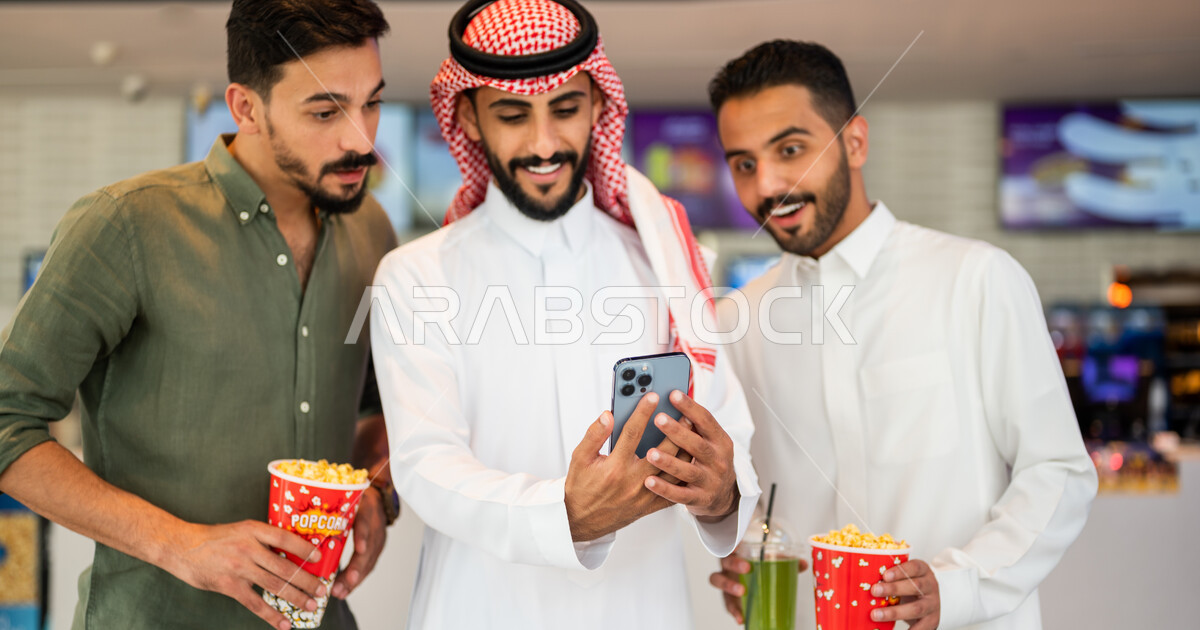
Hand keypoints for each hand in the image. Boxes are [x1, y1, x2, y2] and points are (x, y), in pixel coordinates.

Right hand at [168, 520, 326, 629]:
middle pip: (285, 566)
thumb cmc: (214, 539)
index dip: (304, 548)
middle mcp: (248, 547)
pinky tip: (284, 624)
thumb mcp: (241, 530)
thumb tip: (290, 554)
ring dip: (296, 597)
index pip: (285, 538)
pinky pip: (255, 603)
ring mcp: (239, 567)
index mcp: (253, 529)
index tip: (319, 558)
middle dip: (307, 580)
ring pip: (275, 585)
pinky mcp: (229, 585)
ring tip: (310, 606)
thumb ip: (262, 540)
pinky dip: (272, 615)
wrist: (181, 547)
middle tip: (322, 591)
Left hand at [331, 485, 390, 598]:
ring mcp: (378, 538)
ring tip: (340, 592)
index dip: (363, 536)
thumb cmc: (352, 499)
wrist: (374, 499)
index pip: (366, 521)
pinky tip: (344, 590)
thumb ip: (325, 508)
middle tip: (345, 581)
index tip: (359, 549)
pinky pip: (368, 566)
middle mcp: (375, 524)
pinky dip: (355, 580)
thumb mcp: (342, 497)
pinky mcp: (376, 549)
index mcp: (365, 508)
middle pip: (369, 548)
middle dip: (357, 567)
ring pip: (369, 561)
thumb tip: (291, 519)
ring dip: (354, 579)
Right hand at [565, 392, 682, 541]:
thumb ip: (594, 435)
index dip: (643, 412)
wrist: (580, 521)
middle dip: (675, 430)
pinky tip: (689, 463)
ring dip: (684, 452)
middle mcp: (631, 481)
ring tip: (693, 435)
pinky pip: (672, 492)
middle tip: (685, 413)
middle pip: (661, 451)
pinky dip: (683, 477)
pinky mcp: (649, 506)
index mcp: (614, 467)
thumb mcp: (579, 458)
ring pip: (672, 472)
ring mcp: (643, 495)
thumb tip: (607, 415)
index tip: (653, 396)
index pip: (632, 432)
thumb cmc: (580, 487)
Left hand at [644, 390, 738, 518]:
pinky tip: (649, 481)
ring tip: (650, 453)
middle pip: (697, 445)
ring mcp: (710, 481)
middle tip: (658, 419)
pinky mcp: (700, 499)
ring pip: (688, 471)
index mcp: (720, 441)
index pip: (706, 421)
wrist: (723, 496)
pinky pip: (680, 495)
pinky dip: (665, 488)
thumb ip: (693, 426)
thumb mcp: (709, 441)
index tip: (673, 394)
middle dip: (677, 432)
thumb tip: (669, 399)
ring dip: (669, 462)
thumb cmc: (707, 460)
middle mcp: (718, 461)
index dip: (690, 407)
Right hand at [709, 553, 809, 623]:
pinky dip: (733, 611)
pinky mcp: (728, 598)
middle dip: (734, 563)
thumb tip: (802, 564)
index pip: (731, 544)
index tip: (738, 544)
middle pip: (724, 561)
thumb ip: (785, 561)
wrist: (749, 580)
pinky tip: (740, 618)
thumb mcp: (770, 562)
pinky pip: (727, 604)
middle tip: (747, 568)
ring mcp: (726, 580)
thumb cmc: (757, 567)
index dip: (731, 543)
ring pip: (717, 579)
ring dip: (729, 585)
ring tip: (741, 590)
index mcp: (738, 553)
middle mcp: (728, 565)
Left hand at [871, 559, 940, 629]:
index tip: (884, 575)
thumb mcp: (904, 577)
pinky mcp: (933, 620)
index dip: (900, 571)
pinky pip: (922, 627)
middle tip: (874, 591)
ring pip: (916, 608)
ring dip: (894, 612)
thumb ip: (890, 577)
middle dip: (894, 589)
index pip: (915, 567)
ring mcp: (933, 604)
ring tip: (875, 615)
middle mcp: (931, 586)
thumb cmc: (909, 585)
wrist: (928, 600)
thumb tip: (864, 581)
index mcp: (923, 570)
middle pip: (915, 586)